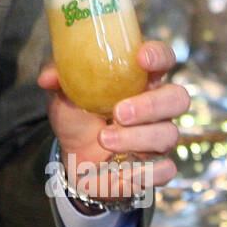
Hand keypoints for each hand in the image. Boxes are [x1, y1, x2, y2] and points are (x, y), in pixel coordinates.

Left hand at [37, 41, 188, 200]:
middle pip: (177, 98)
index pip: (163, 58)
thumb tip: (48, 78)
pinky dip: (144, 170)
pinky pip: (166, 169)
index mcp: (139, 80)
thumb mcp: (61, 95)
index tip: (142, 58)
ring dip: (135, 138)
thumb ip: (56, 79)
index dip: (159, 56)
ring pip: (168, 134)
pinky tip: (121, 168)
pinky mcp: (156, 167)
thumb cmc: (76, 118)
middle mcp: (156, 107)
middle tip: (118, 112)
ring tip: (103, 139)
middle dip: (150, 105)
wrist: (73, 161)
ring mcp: (159, 137)